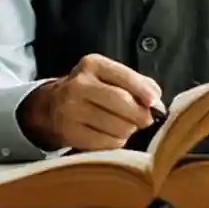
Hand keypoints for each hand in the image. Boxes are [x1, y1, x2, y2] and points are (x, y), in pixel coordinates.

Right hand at [18, 54, 164, 151]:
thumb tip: (157, 105)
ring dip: (129, 130)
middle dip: (141, 115)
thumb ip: (138, 84)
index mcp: (92, 65)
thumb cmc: (91, 90)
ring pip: (118, 126)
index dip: (144, 92)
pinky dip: (116, 142)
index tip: (155, 104)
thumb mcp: (109, 77)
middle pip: (123, 102)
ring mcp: (71, 109)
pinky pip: (107, 143)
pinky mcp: (70, 132)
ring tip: (124, 126)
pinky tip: (110, 135)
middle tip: (144, 120)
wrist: (51, 106)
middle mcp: (78, 84)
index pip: (125, 77)